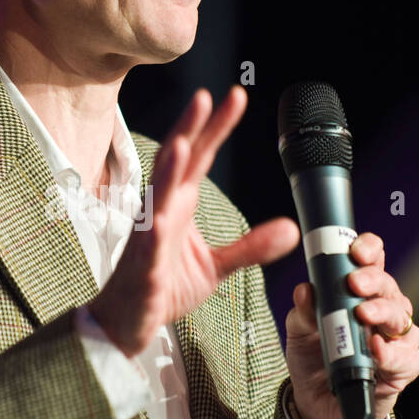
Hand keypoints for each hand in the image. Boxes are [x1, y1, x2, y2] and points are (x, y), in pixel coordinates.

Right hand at [90, 86, 299, 356]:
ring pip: (156, 196)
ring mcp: (148, 236)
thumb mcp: (216, 267)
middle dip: (190, 131)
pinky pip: (145, 247)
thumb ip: (251, 246)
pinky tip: (158, 218)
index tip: (235, 96)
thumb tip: (292, 229)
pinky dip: (151, 232)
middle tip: (206, 98)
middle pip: (177, 163)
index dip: (216, 126)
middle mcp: (162, 210)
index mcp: (179, 204)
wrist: (127, 322)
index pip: (201, 156)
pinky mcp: (141, 267)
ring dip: (167, 171)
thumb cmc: (163, 286)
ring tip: (181, 146)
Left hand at [285, 232, 418, 418]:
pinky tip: (376, 348)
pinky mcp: (403, 369)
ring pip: (401, 318)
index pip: (372, 261)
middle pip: (388, 287)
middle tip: (355, 283)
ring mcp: (396, 339)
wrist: (317, 405)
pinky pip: (407, 357)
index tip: (356, 250)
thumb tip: (306, 290)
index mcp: (359, 292)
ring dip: (383, 313)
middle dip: (374, 281)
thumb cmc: (313, 359)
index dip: (369, 250)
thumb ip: (303, 311)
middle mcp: (382, 310)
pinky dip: (391, 353)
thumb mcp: (299, 332)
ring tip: (363, 315)